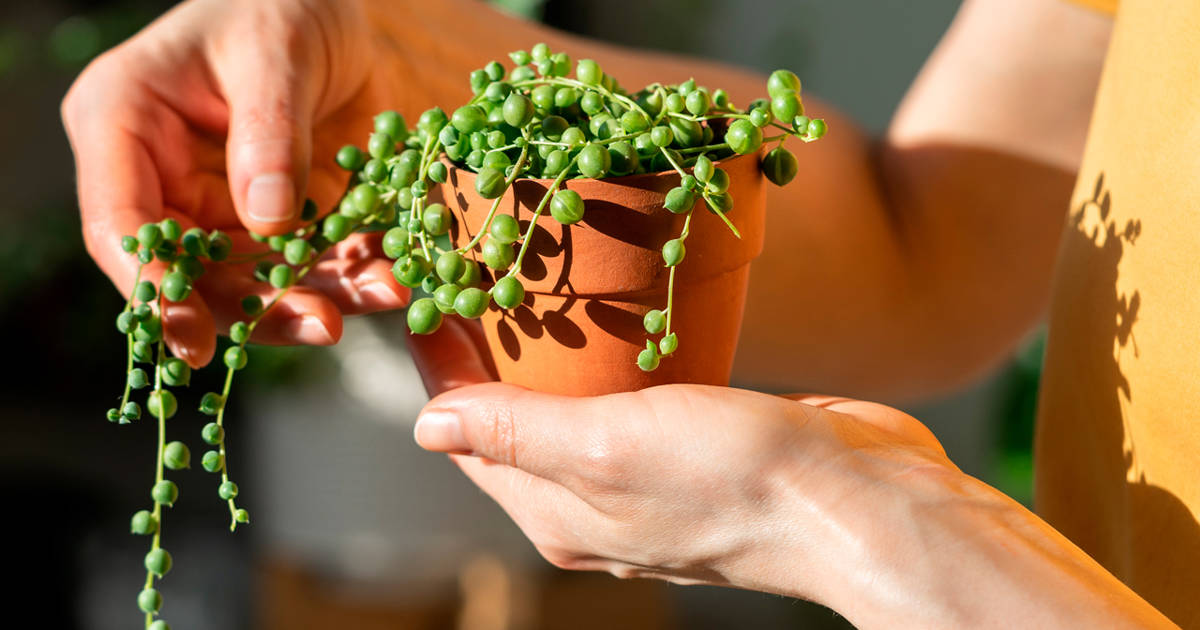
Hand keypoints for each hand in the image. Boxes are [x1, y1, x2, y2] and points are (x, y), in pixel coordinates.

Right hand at [62, 0, 407, 366]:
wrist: (336, 4)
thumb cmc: (282, 2)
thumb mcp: (275, 54)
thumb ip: (269, 132)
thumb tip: (267, 220)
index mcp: (124, 126)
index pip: (120, 225)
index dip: (154, 287)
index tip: (196, 335)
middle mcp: (165, 176)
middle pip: (194, 269)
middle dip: (258, 306)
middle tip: (323, 324)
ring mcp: (223, 202)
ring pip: (258, 278)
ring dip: (318, 296)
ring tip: (379, 294)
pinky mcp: (278, 215)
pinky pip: (310, 261)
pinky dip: (351, 273)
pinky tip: (393, 277)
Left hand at [407, 319, 954, 605]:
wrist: (860, 500)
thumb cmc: (734, 477)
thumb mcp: (607, 447)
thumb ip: (515, 433)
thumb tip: (425, 427)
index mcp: (560, 514)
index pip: (472, 439)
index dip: (443, 369)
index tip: (428, 295)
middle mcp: (598, 505)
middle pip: (518, 425)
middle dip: (492, 358)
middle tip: (479, 274)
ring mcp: (650, 479)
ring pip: (577, 411)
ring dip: (553, 356)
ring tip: (535, 283)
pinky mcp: (697, 449)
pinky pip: (633, 401)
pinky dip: (613, 361)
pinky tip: (618, 316)